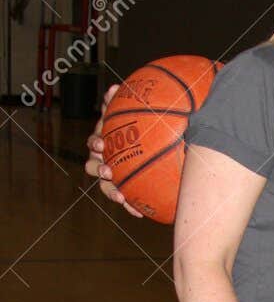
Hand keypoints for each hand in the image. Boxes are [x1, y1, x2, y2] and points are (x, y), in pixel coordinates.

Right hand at [85, 84, 143, 215]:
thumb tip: (113, 87)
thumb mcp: (128, 115)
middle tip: (108, 170)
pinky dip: (130, 206)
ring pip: (106, 187)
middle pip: (93, 167)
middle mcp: (103, 160)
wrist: (151, 146)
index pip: (94, 143)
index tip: (101, 144)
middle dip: (98, 169)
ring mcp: (112, 176)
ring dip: (111, 192)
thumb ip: (118, 103)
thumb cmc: (136, 128)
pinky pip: (124, 199)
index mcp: (103, 143)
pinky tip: (140, 214)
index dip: (95, 144)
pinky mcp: (124, 190)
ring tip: (121, 197)